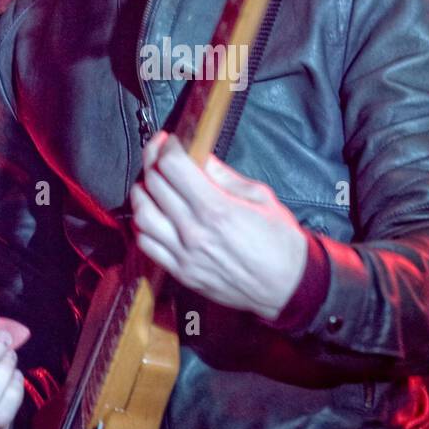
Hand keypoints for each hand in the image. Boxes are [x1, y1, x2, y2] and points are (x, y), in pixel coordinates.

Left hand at [130, 131, 308, 319]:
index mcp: (217, 209)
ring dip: (142, 193)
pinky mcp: (181, 272)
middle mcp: (195, 231)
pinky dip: (142, 225)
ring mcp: (184, 254)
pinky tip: (152, 215)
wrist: (287, 286)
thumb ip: (224, 176)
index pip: (172, 166)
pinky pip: (146, 244)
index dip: (166, 146)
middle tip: (159, 154)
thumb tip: (200, 157)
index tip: (170, 141)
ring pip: (141, 214)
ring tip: (152, 184)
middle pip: (154, 185)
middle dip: (153, 160)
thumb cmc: (280, 243)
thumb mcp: (260, 197)